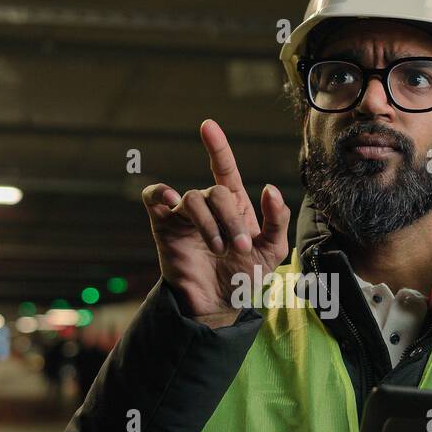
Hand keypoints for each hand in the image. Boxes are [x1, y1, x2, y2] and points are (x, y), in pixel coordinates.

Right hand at [140, 119, 290, 325]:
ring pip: (192, 198)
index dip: (217, 147)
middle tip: (239, 247)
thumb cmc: (244, 278)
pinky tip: (170, 201)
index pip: (224, 169)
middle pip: (217, 191)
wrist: (217, 306)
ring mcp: (184, 215)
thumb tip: (269, 188)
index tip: (207, 126)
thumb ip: (277, 220)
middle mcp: (208, 206)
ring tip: (219, 248)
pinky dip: (159, 193)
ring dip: (209, 223)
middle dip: (232, 218)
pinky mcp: (163, 227)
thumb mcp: (272, 251)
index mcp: (234, 206)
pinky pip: (154, 198)